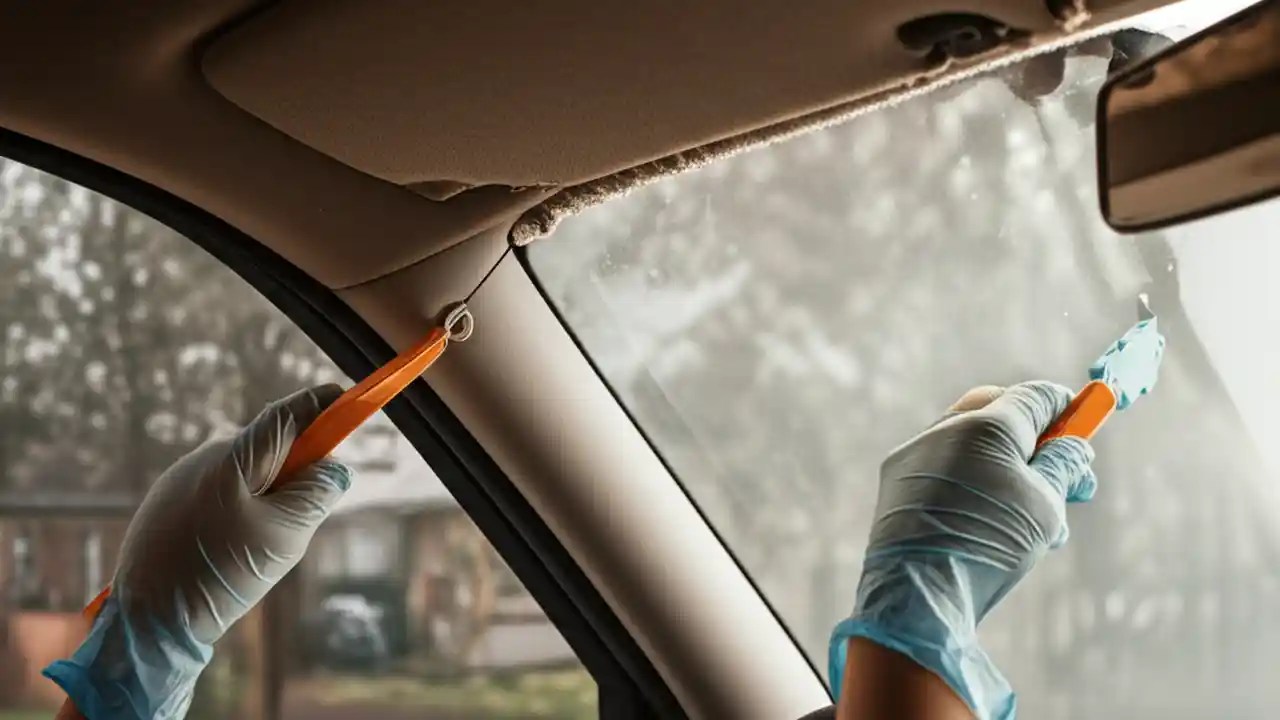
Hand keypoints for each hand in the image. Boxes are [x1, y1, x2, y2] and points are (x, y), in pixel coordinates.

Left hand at [44, 385, 351, 719]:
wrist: (146, 620)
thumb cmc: (220, 575)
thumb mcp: (286, 535)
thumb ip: (316, 493)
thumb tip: (335, 467)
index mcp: (234, 457)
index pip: (288, 415)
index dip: (321, 405)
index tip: (346, 398)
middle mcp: (204, 457)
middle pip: (269, 447)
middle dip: (296, 469)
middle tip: (305, 514)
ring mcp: (180, 479)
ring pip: (245, 473)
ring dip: (267, 495)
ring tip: (258, 548)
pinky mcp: (166, 502)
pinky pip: (219, 492)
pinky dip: (240, 509)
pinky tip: (229, 551)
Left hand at [830, 381, 1096, 719]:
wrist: (918, 592)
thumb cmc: (991, 545)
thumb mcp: (1046, 505)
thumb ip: (1064, 466)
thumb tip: (1075, 446)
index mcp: (985, 426)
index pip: (1034, 396)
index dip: (1064, 408)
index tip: (1083, 424)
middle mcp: (944, 430)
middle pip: (997, 412)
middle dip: (1034, 436)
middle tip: (1064, 468)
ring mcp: (915, 454)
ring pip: (972, 444)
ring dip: (1007, 467)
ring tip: (1038, 519)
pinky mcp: (896, 481)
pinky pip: (945, 467)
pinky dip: (974, 483)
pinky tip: (994, 524)